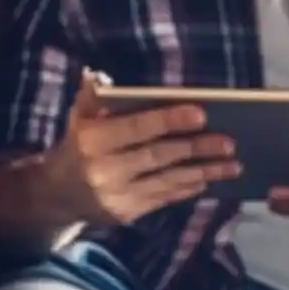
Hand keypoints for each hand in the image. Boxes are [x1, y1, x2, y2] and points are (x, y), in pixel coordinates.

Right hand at [45, 70, 241, 225]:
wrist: (56, 196)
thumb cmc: (78, 147)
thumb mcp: (79, 119)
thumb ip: (93, 98)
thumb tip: (99, 75)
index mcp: (92, 141)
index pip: (137, 128)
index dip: (169, 120)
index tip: (202, 114)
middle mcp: (104, 170)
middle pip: (159, 156)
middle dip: (197, 149)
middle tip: (230, 142)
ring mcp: (117, 195)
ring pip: (168, 181)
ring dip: (204, 172)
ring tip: (233, 165)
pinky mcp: (127, 213)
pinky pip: (164, 198)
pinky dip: (188, 188)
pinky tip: (209, 180)